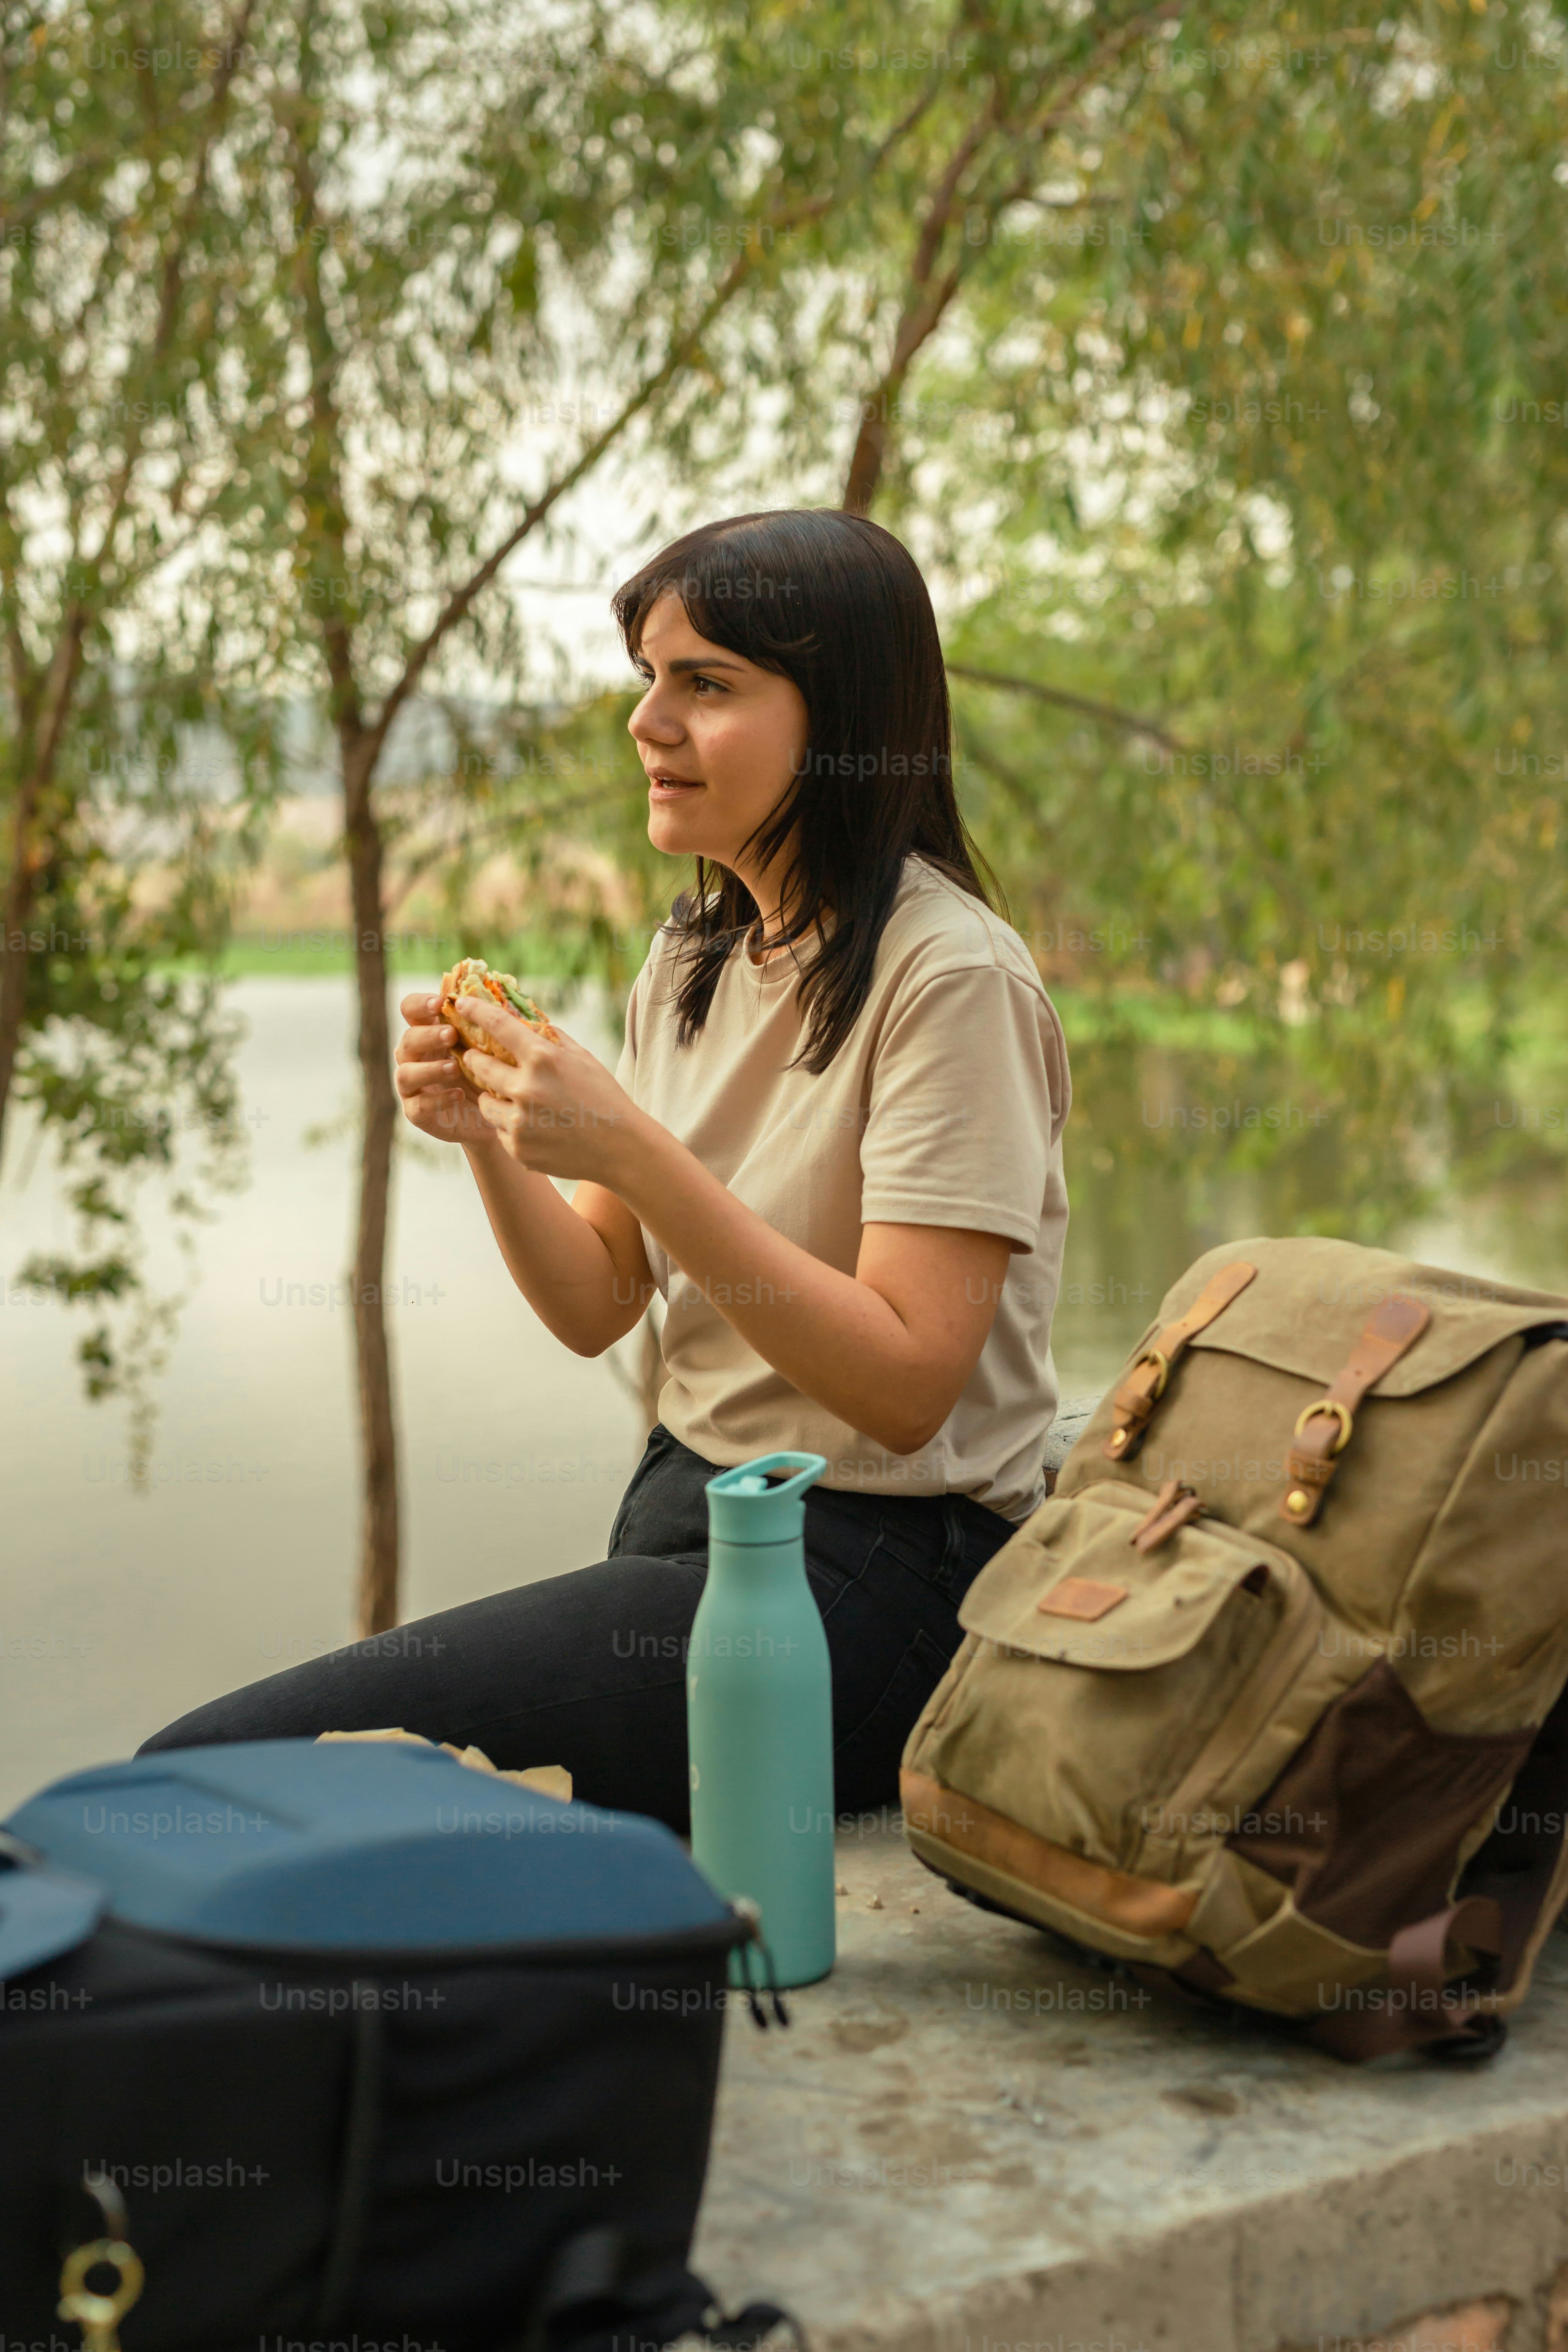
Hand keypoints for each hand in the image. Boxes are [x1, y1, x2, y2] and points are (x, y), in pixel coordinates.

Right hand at [394, 991, 498, 1147]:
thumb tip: (497, 999)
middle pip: (408, 1040)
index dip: (419, 1004)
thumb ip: (487, 1025)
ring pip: (405, 1073)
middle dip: (428, 1035)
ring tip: (455, 1068)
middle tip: (451, 1035)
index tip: (439, 1003)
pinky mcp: (416, 1113)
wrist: (495, 1115)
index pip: (411, 1010)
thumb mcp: (490, 1047)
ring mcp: (412, 1086)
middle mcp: (414, 1057)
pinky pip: (418, 1106)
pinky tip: (458, 1095)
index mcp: (428, 1033)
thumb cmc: (491, 1072)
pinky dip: (437, 1100)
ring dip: (430, 1068)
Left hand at [452, 991, 639, 1181]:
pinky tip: (534, 1125)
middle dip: (473, 1059)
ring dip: (492, 1096)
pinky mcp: (517, 1149)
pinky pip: (500, 1130)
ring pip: (485, 1103)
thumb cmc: (604, 1097)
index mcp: (543, 1059)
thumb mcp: (582, 1058)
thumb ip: (550, 1037)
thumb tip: (522, 1019)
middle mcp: (525, 1089)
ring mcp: (519, 1122)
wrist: (620, 1148)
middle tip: (474, 1056)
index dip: (475, 1011)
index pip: (497, 1025)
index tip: (461, 1004)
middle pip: (479, 1066)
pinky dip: (510, 1125)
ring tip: (511, 1097)